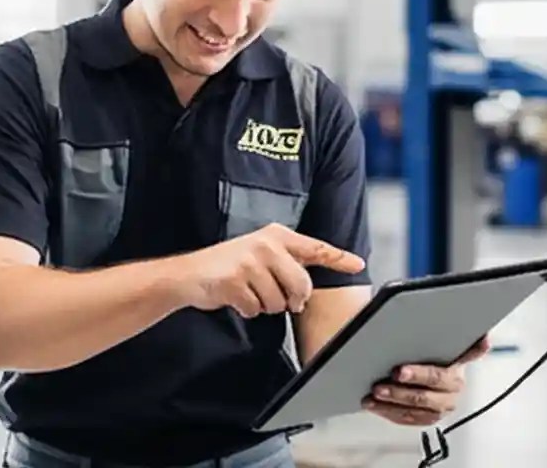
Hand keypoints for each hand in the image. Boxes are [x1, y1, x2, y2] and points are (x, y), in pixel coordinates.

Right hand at [174, 223, 365, 318]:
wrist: (190, 274)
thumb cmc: (228, 267)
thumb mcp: (260, 256)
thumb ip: (286, 266)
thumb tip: (306, 292)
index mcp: (276, 236)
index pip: (314, 248)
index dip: (338, 257)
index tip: (357, 264)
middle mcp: (266, 245)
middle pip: (301, 285)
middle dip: (292, 299)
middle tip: (277, 297)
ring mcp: (250, 261)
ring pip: (279, 302)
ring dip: (265, 306)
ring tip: (248, 291)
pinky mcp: (236, 280)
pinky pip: (257, 309)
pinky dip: (248, 310)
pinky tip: (235, 297)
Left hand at [362, 335, 490, 425]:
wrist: (439, 370)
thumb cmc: (439, 351)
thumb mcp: (447, 340)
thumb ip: (460, 340)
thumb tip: (484, 338)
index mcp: (458, 368)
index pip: (442, 372)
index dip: (421, 372)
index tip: (400, 371)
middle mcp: (453, 391)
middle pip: (426, 394)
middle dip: (402, 389)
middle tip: (383, 381)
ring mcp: (441, 407)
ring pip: (415, 409)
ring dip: (392, 402)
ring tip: (374, 393)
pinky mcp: (428, 418)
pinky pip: (408, 419)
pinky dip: (388, 412)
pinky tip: (373, 404)